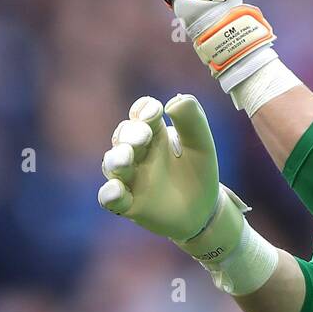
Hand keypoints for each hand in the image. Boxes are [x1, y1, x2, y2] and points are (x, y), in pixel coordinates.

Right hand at [97, 93, 279, 293]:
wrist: (203, 211)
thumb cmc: (200, 172)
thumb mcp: (202, 145)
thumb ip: (193, 121)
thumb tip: (175, 100)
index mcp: (156, 132)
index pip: (143, 113)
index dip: (145, 109)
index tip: (154, 112)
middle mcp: (137, 151)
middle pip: (124, 136)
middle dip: (130, 134)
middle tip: (142, 138)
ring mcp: (130, 177)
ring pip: (112, 163)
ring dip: (117, 160)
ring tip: (126, 159)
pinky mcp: (127, 203)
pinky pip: (110, 197)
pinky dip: (110, 193)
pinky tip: (117, 190)